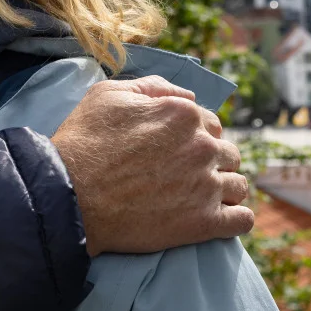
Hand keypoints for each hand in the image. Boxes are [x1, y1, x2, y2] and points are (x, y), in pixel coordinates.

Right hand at [50, 76, 253, 255]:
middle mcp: (202, 147)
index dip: (196, 138)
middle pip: (228, 154)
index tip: (178, 153)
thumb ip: (153, 88)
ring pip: (239, 186)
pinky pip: (242, 220)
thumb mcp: (109, 95)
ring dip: (225, 190)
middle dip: (213, 163)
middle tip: (187, 177)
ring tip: (202, 199)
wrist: (68, 196)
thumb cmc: (83, 144)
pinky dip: (236, 220)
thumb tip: (187, 94)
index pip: (211, 125)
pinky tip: (220, 220)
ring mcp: (206, 186)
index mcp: (185, 114)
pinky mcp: (203, 223)